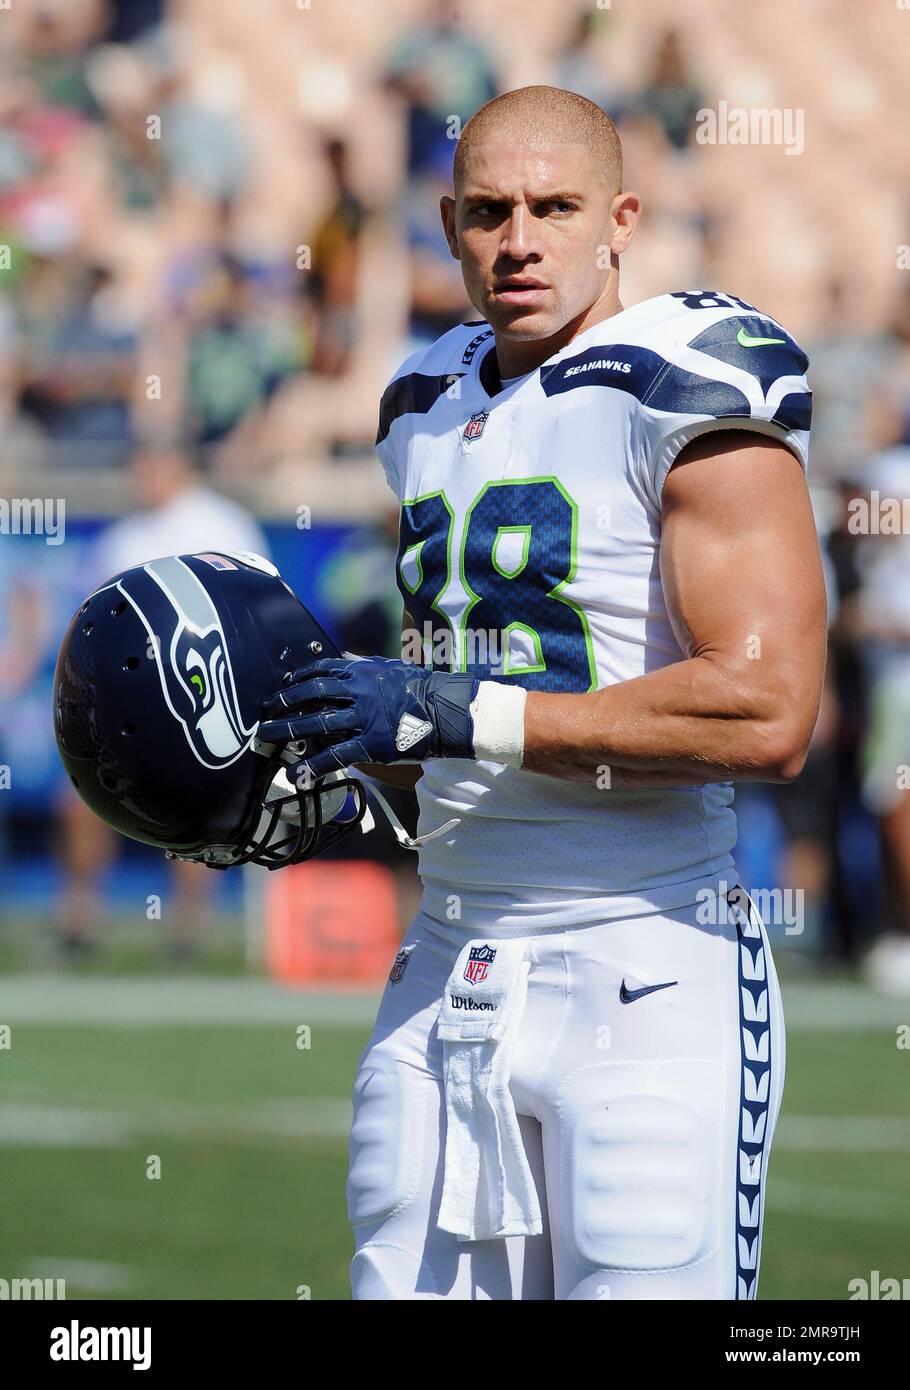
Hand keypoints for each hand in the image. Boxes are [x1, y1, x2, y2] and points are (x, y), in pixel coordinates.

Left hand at [258, 656, 480, 777]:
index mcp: (362, 671)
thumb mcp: (392, 667)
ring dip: (288, 728)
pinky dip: (314, 764)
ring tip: (268, 735)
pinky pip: (336, 755)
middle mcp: (358, 691)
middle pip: (312, 693)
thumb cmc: (422, 688)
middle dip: (284, 701)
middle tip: (265, 709)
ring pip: (317, 722)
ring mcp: (363, 718)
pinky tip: (299, 773)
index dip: (299, 678)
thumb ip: (366, 665)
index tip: (285, 684)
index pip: (322, 671)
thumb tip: (346, 658)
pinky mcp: (371, 743)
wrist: (446, 710)